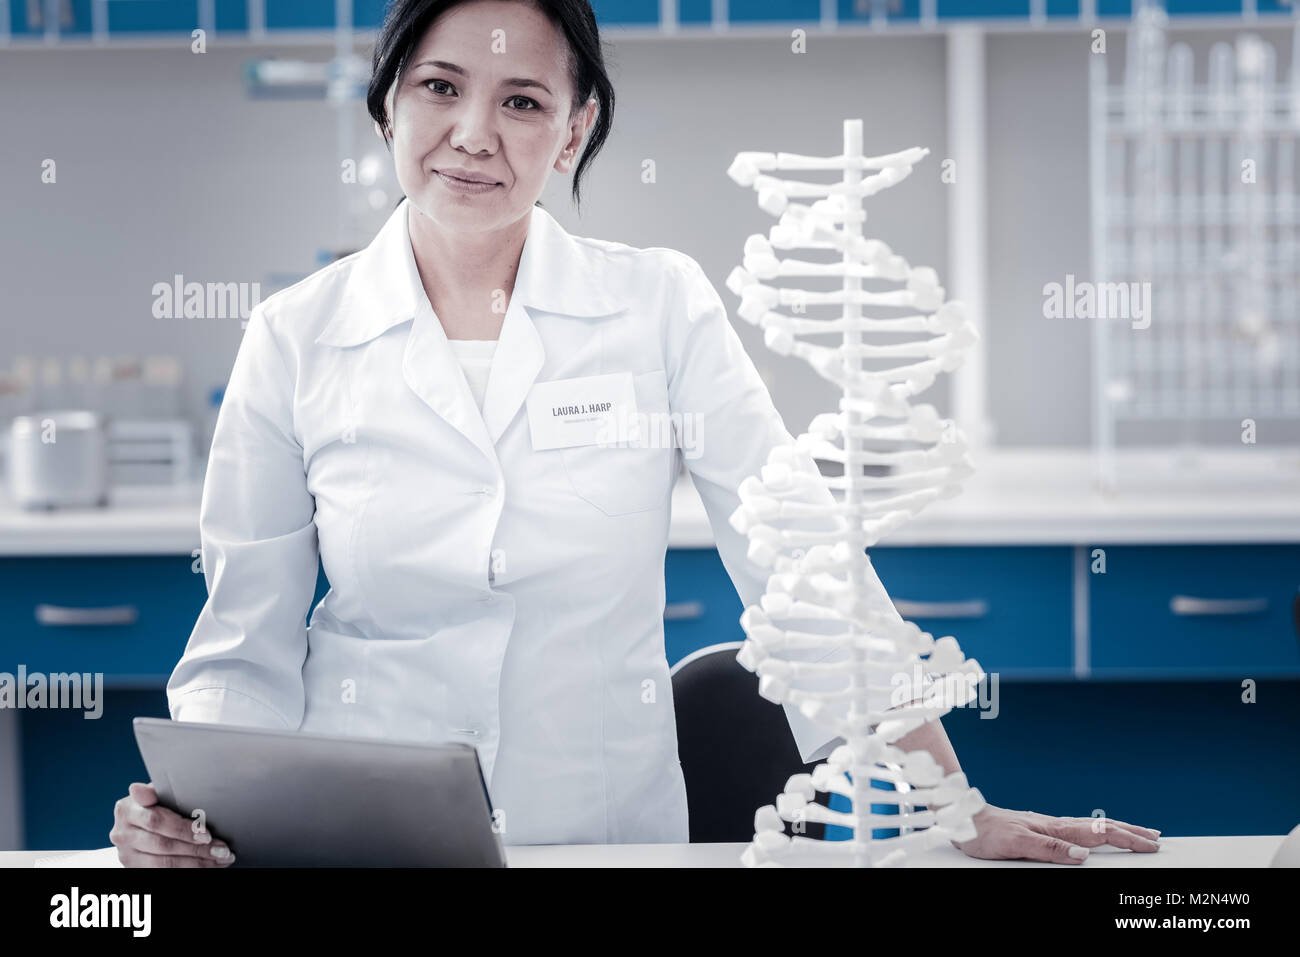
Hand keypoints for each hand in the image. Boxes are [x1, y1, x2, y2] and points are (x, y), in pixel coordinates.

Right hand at [110, 782, 234, 866]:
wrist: (142, 824)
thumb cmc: (158, 804)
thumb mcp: (159, 793)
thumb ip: (156, 792)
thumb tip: (137, 787)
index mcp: (127, 810)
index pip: (156, 821)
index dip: (183, 829)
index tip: (207, 834)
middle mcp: (122, 834)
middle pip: (163, 845)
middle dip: (197, 849)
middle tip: (221, 849)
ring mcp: (127, 855)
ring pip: (165, 864)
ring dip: (196, 863)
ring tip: (220, 858)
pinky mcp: (134, 869)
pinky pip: (163, 873)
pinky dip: (189, 869)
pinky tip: (208, 866)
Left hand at [952, 804, 1159, 863]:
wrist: (964, 818)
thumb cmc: (986, 833)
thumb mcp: (1016, 844)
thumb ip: (1049, 848)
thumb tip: (1082, 854)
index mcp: (1055, 828)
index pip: (1099, 833)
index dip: (1127, 839)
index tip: (1151, 844)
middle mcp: (1055, 824)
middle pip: (1101, 827)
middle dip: (1130, 832)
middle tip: (1156, 837)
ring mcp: (1049, 825)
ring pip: (1090, 827)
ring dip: (1116, 830)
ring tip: (1135, 833)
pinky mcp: (1040, 829)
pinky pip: (1077, 830)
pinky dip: (1095, 832)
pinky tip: (1096, 835)